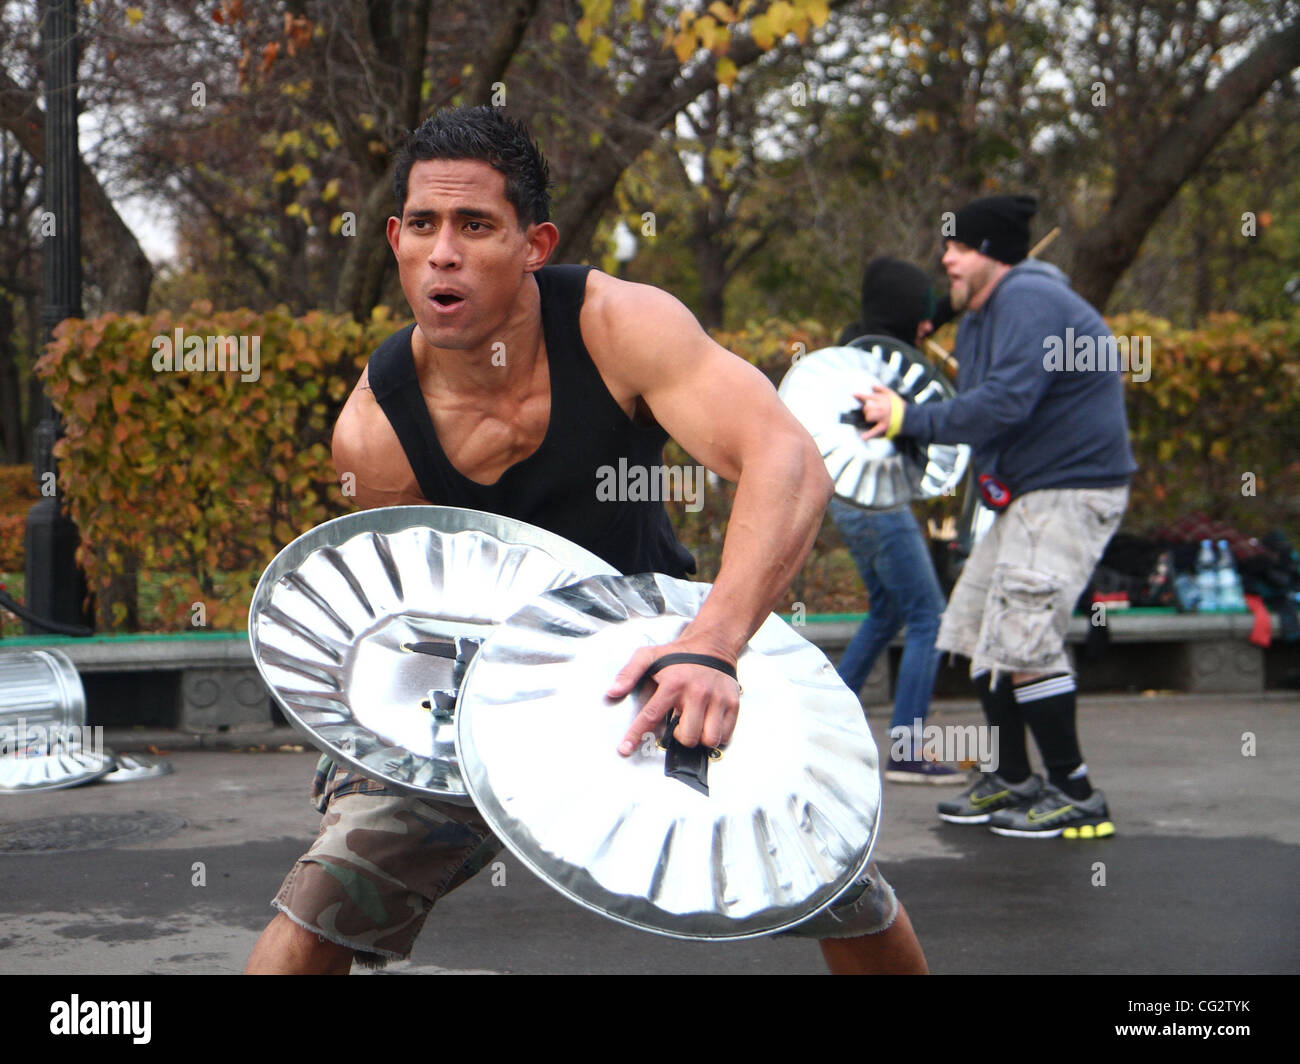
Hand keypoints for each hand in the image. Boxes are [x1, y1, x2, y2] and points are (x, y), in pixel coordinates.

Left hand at [608, 642, 740, 756]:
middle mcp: (696, 693)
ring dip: (698, 738)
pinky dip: (716, 736)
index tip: (625, 750)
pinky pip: (725, 735)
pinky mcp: (732, 704)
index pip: (651, 716)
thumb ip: (628, 673)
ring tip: (693, 724)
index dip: (636, 735)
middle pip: (686, 736)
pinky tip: (708, 723)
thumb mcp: (648, 656)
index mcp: (673, 684)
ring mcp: (717, 699)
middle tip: (678, 723)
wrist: (713, 644)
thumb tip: (612, 692)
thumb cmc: (678, 655)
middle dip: (679, 736)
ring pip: (708, 739)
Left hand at [854, 384, 900, 439]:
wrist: (911, 417)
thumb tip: (873, 386)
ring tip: (872, 418)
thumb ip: (882, 389)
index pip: (869, 397)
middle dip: (866, 409)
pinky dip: (868, 435)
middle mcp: (882, 407)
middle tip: (870, 411)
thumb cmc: (900, 406)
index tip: (854, 394)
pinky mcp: (885, 426)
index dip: (860, 396)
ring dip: (868, 417)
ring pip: (868, 416)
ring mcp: (882, 417)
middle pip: (867, 407)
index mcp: (883, 400)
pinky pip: (875, 430)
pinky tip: (863, 437)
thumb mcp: (892, 395)